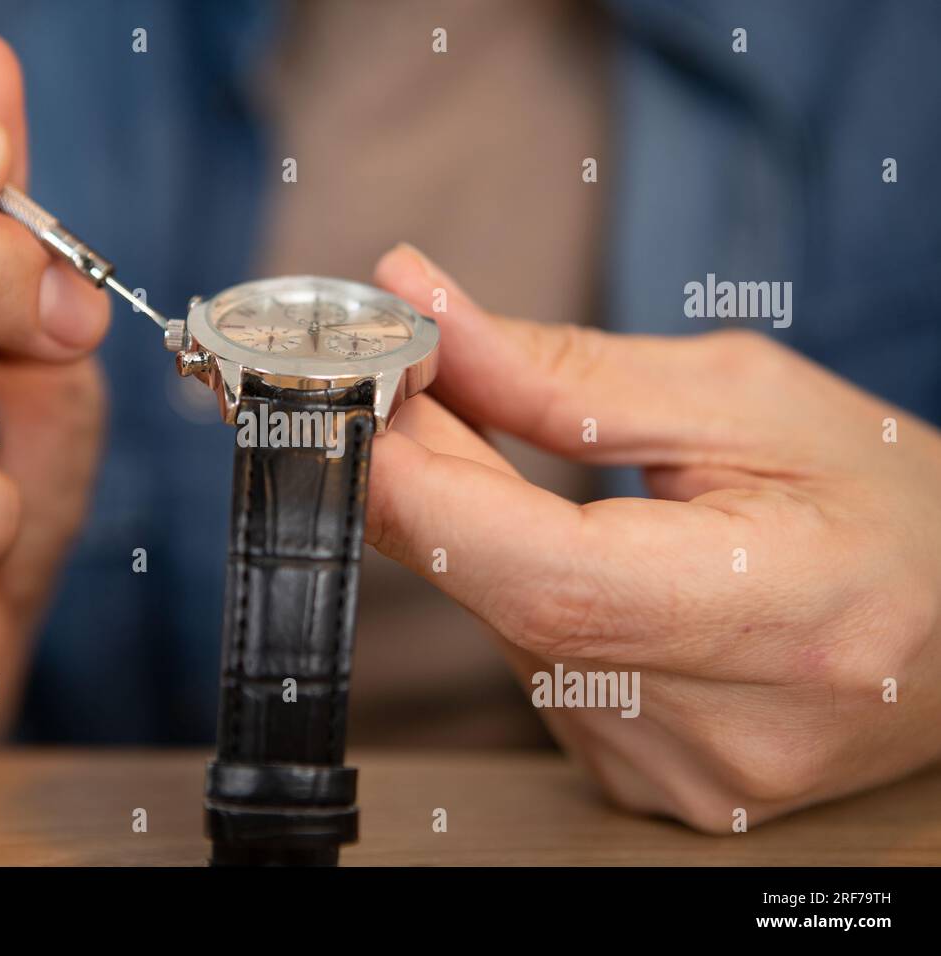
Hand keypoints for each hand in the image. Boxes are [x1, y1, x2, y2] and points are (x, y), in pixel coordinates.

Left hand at [367, 244, 940, 830]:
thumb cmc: (882, 500)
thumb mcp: (741, 399)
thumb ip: (563, 370)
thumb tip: (422, 306)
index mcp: (784, 619)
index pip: (551, 581)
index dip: (428, 494)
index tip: (357, 406)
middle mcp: (725, 731)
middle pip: (507, 602)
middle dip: (438, 485)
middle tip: (422, 394)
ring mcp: (679, 776)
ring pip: (507, 636)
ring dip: (487, 542)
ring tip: (552, 482)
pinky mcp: (644, 786)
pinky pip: (538, 675)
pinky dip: (529, 600)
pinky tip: (591, 563)